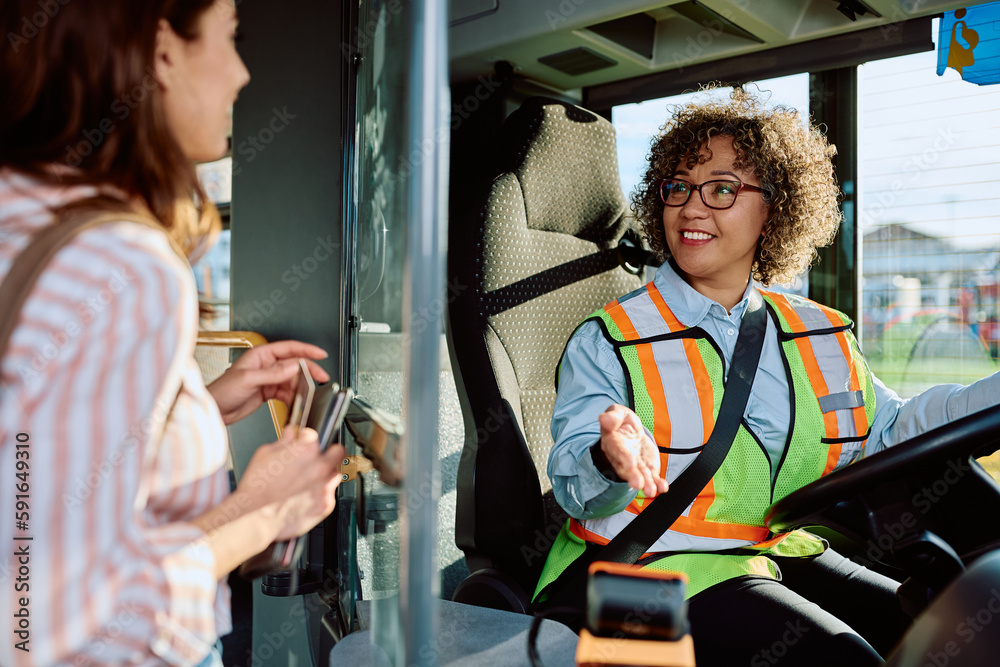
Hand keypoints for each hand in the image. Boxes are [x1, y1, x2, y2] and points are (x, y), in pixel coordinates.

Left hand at [207, 340, 330, 424]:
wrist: (214, 409)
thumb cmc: (222, 391)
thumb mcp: (248, 379)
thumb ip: (273, 373)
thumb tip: (293, 366)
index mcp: (261, 355)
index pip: (289, 348)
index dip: (307, 350)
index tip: (321, 354)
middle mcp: (266, 365)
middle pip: (294, 365)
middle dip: (309, 371)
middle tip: (321, 378)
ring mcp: (268, 379)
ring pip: (292, 380)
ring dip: (301, 387)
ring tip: (309, 393)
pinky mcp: (267, 392)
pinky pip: (286, 392)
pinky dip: (293, 397)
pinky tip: (297, 401)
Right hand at [236, 427, 345, 541]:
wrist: (255, 517)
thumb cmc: (257, 488)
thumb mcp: (264, 455)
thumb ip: (282, 442)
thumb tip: (290, 434)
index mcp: (306, 451)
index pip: (314, 435)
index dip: (305, 438)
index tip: (302, 442)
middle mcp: (320, 467)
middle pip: (337, 451)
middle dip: (328, 452)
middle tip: (319, 458)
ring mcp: (325, 487)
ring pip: (334, 474)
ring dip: (325, 475)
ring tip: (308, 481)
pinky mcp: (326, 505)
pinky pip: (330, 494)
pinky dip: (320, 494)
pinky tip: (305, 496)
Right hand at [598, 404, 667, 498]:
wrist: (630, 430)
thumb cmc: (621, 421)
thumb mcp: (618, 413)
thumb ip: (613, 416)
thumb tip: (603, 418)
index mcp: (613, 441)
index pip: (617, 450)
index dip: (623, 457)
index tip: (629, 463)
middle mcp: (621, 457)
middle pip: (626, 468)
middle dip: (632, 476)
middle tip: (638, 484)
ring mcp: (634, 465)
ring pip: (639, 475)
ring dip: (645, 483)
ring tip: (651, 491)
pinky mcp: (646, 469)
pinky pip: (651, 477)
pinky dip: (657, 483)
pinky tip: (662, 488)